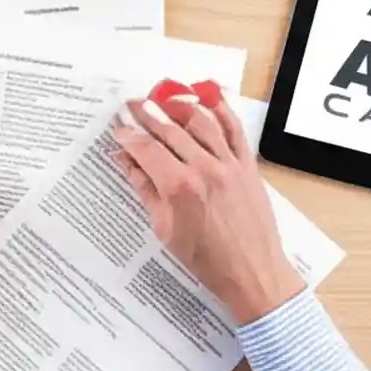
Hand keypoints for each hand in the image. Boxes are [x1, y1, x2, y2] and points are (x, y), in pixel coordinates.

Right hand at [113, 96, 303, 324]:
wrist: (252, 272)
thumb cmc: (206, 260)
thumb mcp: (165, 229)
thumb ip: (146, 190)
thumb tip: (127, 163)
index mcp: (179, 187)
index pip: (146, 149)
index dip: (128, 136)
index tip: (118, 129)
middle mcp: (204, 169)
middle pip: (170, 130)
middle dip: (148, 114)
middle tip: (132, 103)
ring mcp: (229, 164)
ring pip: (201, 122)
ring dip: (179, 105)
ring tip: (163, 98)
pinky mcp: (248, 166)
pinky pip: (235, 130)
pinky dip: (222, 110)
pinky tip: (209, 98)